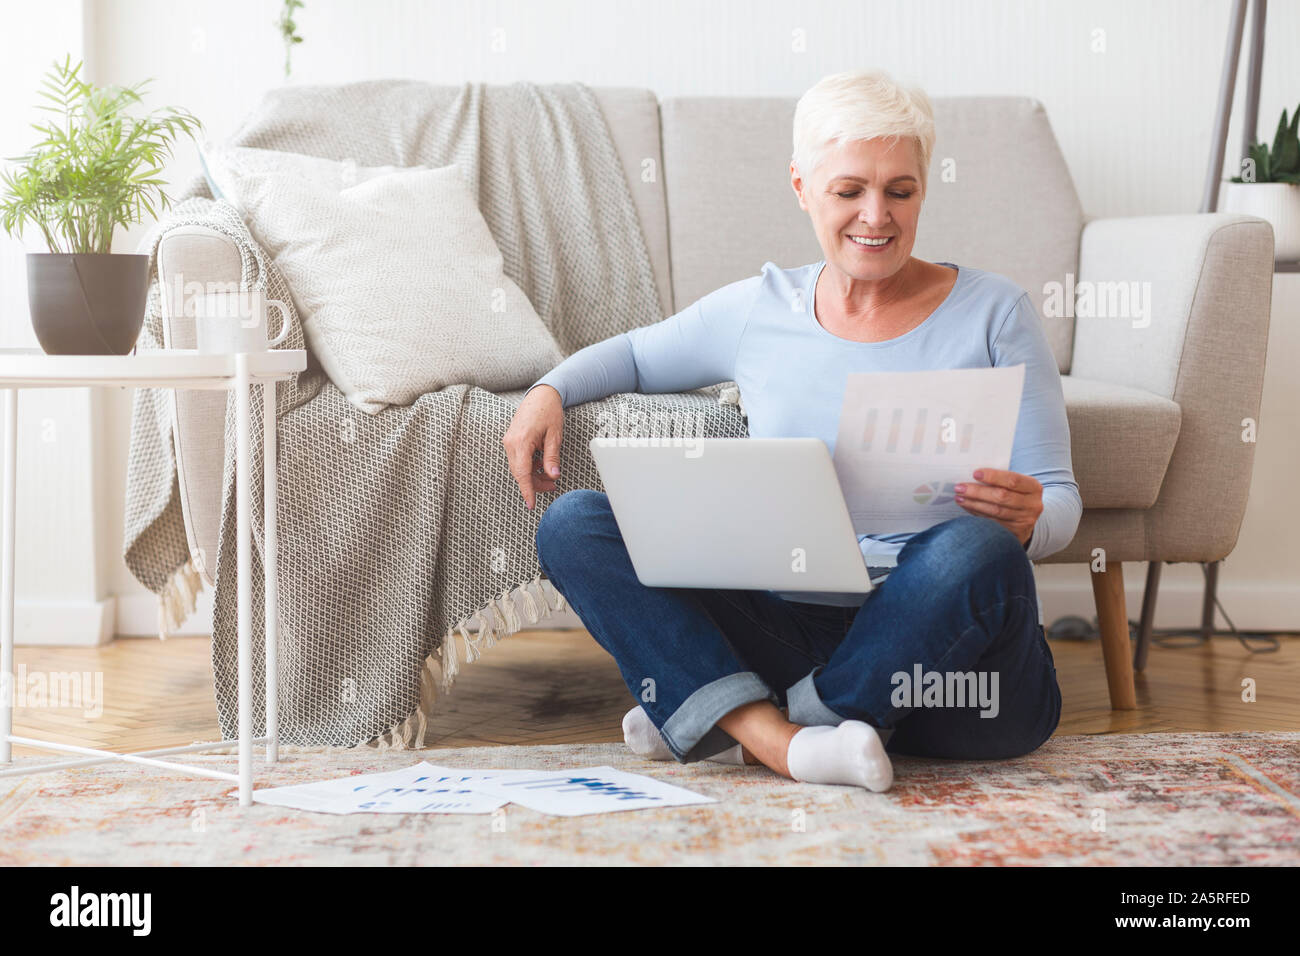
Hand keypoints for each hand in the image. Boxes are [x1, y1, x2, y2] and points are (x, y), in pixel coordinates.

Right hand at [503, 385, 564, 508]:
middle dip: (535, 484)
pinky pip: (518, 460)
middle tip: (553, 486)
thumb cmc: (549, 412)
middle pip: (520, 473)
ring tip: (550, 476)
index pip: (522, 473)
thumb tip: (553, 475)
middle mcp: (511, 443)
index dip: (527, 490)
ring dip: (533, 475)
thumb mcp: (555, 436)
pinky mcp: (511, 440)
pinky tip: (541, 464)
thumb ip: (552, 457)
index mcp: (521, 441)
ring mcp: (509, 441)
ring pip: (519, 467)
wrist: (541, 395)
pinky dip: (529, 466)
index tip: (531, 504)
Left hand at [953, 468, 1041, 545]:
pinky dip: (977, 514)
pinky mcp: (1016, 533)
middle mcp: (1033, 505)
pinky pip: (992, 523)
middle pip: (1002, 497)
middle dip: (978, 492)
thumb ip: (1001, 479)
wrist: (1027, 518)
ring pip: (995, 511)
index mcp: (1034, 488)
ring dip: (974, 504)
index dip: (993, 476)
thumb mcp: (1017, 485)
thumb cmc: (1016, 495)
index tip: (975, 474)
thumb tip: (974, 475)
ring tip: (959, 498)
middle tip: (960, 487)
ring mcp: (1025, 521)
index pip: (1013, 480)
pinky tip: (967, 508)